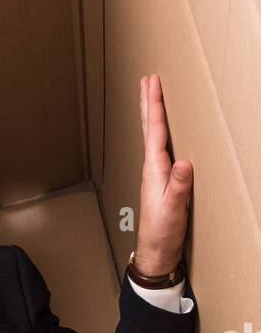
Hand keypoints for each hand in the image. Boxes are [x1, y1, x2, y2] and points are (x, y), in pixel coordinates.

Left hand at [134, 74, 192, 274]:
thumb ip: (179, 186)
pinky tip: (160, 133)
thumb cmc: (163, 232)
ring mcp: (154, 175)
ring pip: (151, 136)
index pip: (154, 130)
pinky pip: (157, 149)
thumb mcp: (175, 209)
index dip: (154, 105)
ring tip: (150, 96)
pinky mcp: (159, 182)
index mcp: (154, 169)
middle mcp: (151, 168)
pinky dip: (157, 133)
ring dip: (150, 114)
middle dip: (148, 102)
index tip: (153, 82)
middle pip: (148, 128)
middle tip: (147, 79)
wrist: (155, 252)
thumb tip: (184, 163)